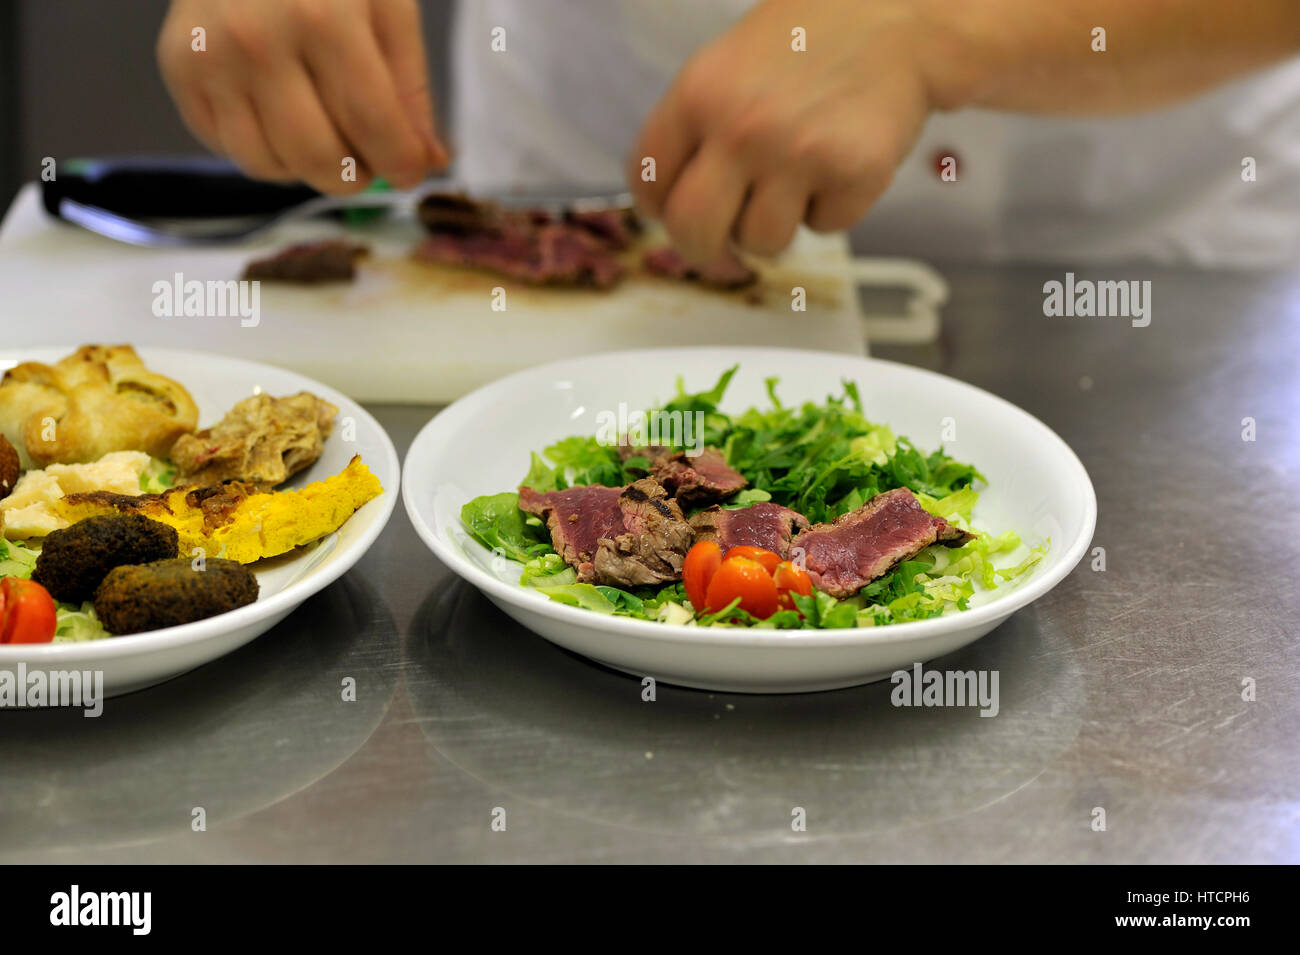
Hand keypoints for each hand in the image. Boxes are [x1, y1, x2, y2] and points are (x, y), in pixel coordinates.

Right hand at [157, 0, 448, 192]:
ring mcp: (211, 57)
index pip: (372, 124)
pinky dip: (265, 150)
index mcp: (323, 18)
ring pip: (267, 166)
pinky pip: (228, 148)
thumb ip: (409, 86)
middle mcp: (257, 41)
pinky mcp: (178, 68)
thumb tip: (428, 159)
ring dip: (307, 169)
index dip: (402, 163)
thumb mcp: (385, 4)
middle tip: (369, 160)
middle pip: (318, 158)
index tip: (413, 172)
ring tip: (325, 134)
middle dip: (356, 177)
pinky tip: (281, 115)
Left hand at [630, 0, 943, 266]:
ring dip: (778, 224)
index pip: (647, 182)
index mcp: (697, 95)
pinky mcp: (851, 175)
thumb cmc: (808, 41)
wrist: (897, 15)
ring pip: (762, 242)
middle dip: (707, 250)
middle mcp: (740, 128)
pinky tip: (839, 159)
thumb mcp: (727, 67)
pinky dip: (834, 205)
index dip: (662, 208)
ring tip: (798, 177)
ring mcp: (797, 154)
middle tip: (726, 246)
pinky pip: (826, 228)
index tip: (679, 213)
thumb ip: (695, 130)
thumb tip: (673, 208)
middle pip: (692, 232)